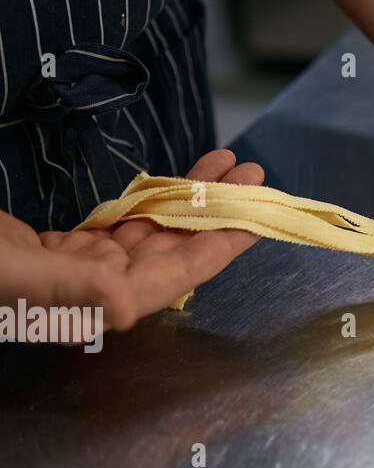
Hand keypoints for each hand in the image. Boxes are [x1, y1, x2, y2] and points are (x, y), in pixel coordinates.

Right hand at [0, 150, 263, 332]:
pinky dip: (153, 198)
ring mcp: (75, 266)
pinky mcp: (57, 247)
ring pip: (150, 231)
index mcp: (84, 303)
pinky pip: (121, 222)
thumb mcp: (9, 269)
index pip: (171, 278)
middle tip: (255, 172)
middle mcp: (89, 289)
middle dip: (217, 212)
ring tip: (229, 162)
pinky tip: (177, 178)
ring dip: (192, 197)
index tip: (256, 216)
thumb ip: (67, 288)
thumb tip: (129, 305)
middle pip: (171, 251)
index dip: (218, 247)